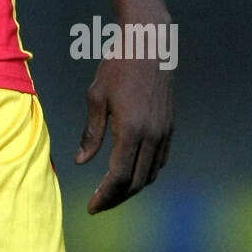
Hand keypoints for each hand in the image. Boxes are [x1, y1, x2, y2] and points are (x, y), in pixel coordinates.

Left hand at [75, 52, 173, 212]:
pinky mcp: (170, 126)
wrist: (150, 44)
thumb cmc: (117, 66)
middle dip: (116, 198)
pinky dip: (145, 172)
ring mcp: (164, 132)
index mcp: (131, 130)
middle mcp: (152, 136)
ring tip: (111, 191)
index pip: (118, 177)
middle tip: (98, 204)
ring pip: (150, 174)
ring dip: (131, 187)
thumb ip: (91, 133)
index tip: (90, 207)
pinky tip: (131, 171)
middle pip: (136, 182)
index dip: (104, 196)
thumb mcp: (96, 96)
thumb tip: (81, 161)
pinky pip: (159, 160)